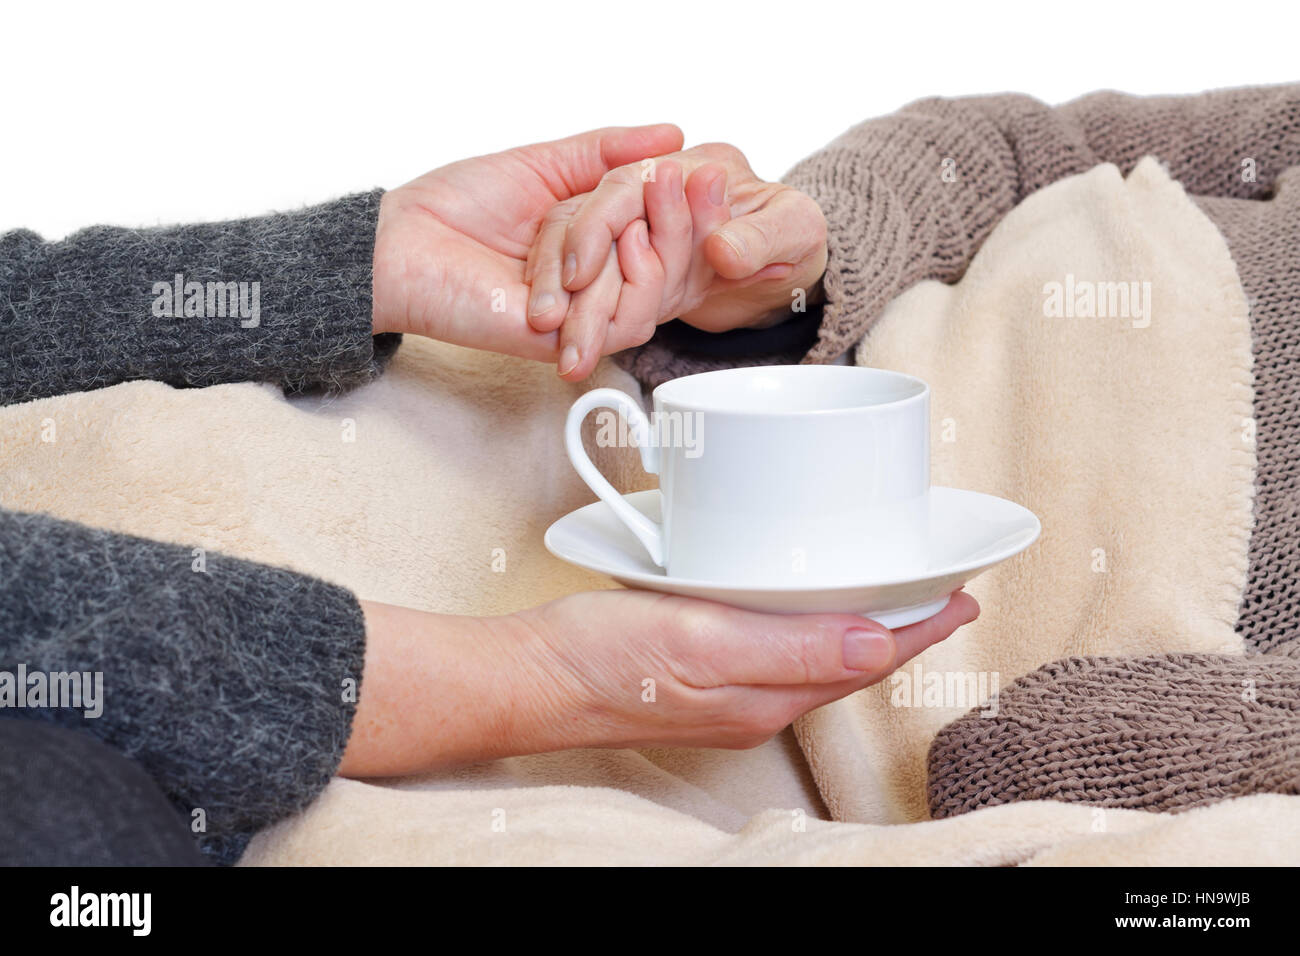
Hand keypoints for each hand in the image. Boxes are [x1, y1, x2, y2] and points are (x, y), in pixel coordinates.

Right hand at [340, 588, 978, 775]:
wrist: (533, 677)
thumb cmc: (606, 661)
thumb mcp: (701, 644)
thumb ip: (790, 649)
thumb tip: (880, 647)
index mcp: (769, 693)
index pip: (869, 659)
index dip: (922, 627)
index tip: (964, 595)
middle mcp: (760, 698)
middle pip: (852, 660)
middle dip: (902, 626)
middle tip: (938, 588)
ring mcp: (732, 689)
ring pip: (818, 655)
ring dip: (859, 623)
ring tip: (886, 589)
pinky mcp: (703, 671)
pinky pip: (778, 649)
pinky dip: (808, 621)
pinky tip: (799, 599)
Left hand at [370, 124, 684, 360]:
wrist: (408, 243)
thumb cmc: (458, 205)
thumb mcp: (545, 162)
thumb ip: (607, 152)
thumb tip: (670, 136)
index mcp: (593, 241)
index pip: (662, 230)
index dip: (689, 205)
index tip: (707, 173)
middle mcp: (592, 279)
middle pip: (667, 263)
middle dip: (681, 223)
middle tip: (688, 183)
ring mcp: (580, 311)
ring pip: (651, 291)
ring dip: (645, 249)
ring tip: (636, 216)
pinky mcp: (566, 339)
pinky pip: (625, 321)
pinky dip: (628, 282)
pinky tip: (619, 253)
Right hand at [526, 143, 828, 380]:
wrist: (792, 258)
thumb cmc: (794, 232)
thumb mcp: (794, 228)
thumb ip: (758, 236)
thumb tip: (723, 250)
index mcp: (687, 164)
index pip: (622, 187)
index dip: (596, 228)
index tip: (581, 273)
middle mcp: (650, 191)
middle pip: (590, 230)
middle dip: (573, 284)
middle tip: (555, 331)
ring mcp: (635, 227)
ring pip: (583, 264)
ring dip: (568, 309)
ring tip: (567, 357)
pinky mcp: (630, 265)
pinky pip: (597, 292)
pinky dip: (586, 322)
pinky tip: (574, 354)